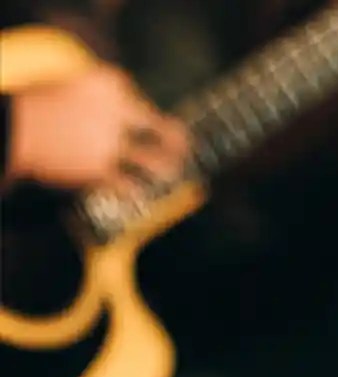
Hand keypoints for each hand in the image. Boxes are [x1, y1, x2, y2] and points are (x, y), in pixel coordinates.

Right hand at [6, 65, 188, 193]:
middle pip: (158, 128)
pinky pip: (127, 184)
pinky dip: (135, 191)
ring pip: (152, 160)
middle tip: (184, 145)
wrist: (14, 127)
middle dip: (175, 139)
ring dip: (165, 168)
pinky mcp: (100, 168)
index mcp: (111, 84)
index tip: (152, 120)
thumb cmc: (37, 106)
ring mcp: (111, 142)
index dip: (143, 113)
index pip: (138, 99)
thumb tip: (120, 113)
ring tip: (173, 173)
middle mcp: (118, 112)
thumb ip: (98, 99)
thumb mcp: (71, 87)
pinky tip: (140, 195)